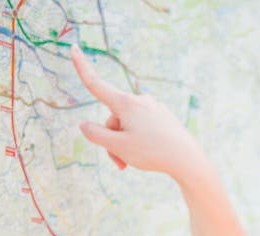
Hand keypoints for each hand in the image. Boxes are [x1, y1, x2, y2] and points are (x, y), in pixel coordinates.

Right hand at [71, 44, 210, 181]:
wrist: (186, 159)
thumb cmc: (151, 152)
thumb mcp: (118, 146)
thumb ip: (96, 135)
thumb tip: (84, 125)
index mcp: (126, 103)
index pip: (96, 84)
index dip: (82, 67)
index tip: (73, 48)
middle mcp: (140, 100)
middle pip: (113, 118)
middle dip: (112, 139)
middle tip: (121, 163)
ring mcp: (153, 107)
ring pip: (128, 125)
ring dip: (126, 142)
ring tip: (134, 161)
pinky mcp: (163, 116)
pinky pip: (143, 126)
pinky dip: (140, 139)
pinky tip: (149, 152)